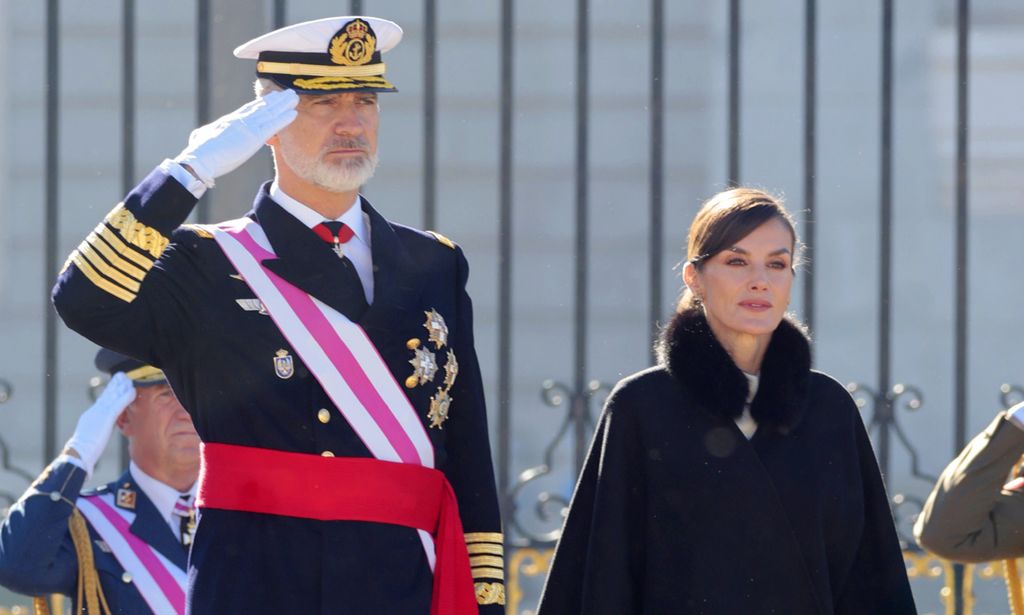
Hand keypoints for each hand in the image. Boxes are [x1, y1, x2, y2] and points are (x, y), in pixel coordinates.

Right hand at [63, 372, 136, 475]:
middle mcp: (94, 413)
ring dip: (121, 387)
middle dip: (114, 385)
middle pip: (106, 396)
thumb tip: (96, 438)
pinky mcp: (105, 418)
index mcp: (90, 417)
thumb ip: (94, 433)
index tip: (114, 385)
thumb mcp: (89, 439)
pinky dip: (125, 397)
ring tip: (128, 378)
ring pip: (112, 397)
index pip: (101, 402)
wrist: (77, 455)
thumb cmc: (82, 453)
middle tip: (121, 375)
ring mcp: (99, 414)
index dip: (108, 393)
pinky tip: (132, 391)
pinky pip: (118, 405)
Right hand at [173, 89, 298, 186]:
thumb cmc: (199, 152)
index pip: (249, 109)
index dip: (262, 103)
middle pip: (262, 107)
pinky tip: (293, 113)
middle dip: (276, 100)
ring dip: (283, 105)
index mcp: (230, 121)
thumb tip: (198, 137)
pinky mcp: (253, 137)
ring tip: (294, 97)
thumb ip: (205, 134)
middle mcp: (240, 120)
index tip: (271, 97)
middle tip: (287, 93)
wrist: (200, 159)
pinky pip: (272, 126)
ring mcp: (247, 127)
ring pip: (269, 113)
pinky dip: (283, 119)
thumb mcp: (201, 138)